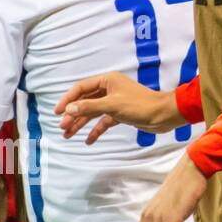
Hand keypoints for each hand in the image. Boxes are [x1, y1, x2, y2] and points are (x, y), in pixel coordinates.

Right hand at [55, 71, 184, 143]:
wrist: (164, 115)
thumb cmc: (140, 105)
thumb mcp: (112, 105)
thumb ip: (89, 107)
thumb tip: (69, 108)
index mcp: (107, 81)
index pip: (81, 88)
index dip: (67, 99)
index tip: (57, 112)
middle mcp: (110, 89)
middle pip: (85, 101)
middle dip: (73, 114)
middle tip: (62, 127)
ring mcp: (115, 102)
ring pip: (93, 112)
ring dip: (81, 123)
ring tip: (68, 135)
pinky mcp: (121, 113)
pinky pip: (104, 121)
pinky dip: (96, 130)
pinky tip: (88, 140)